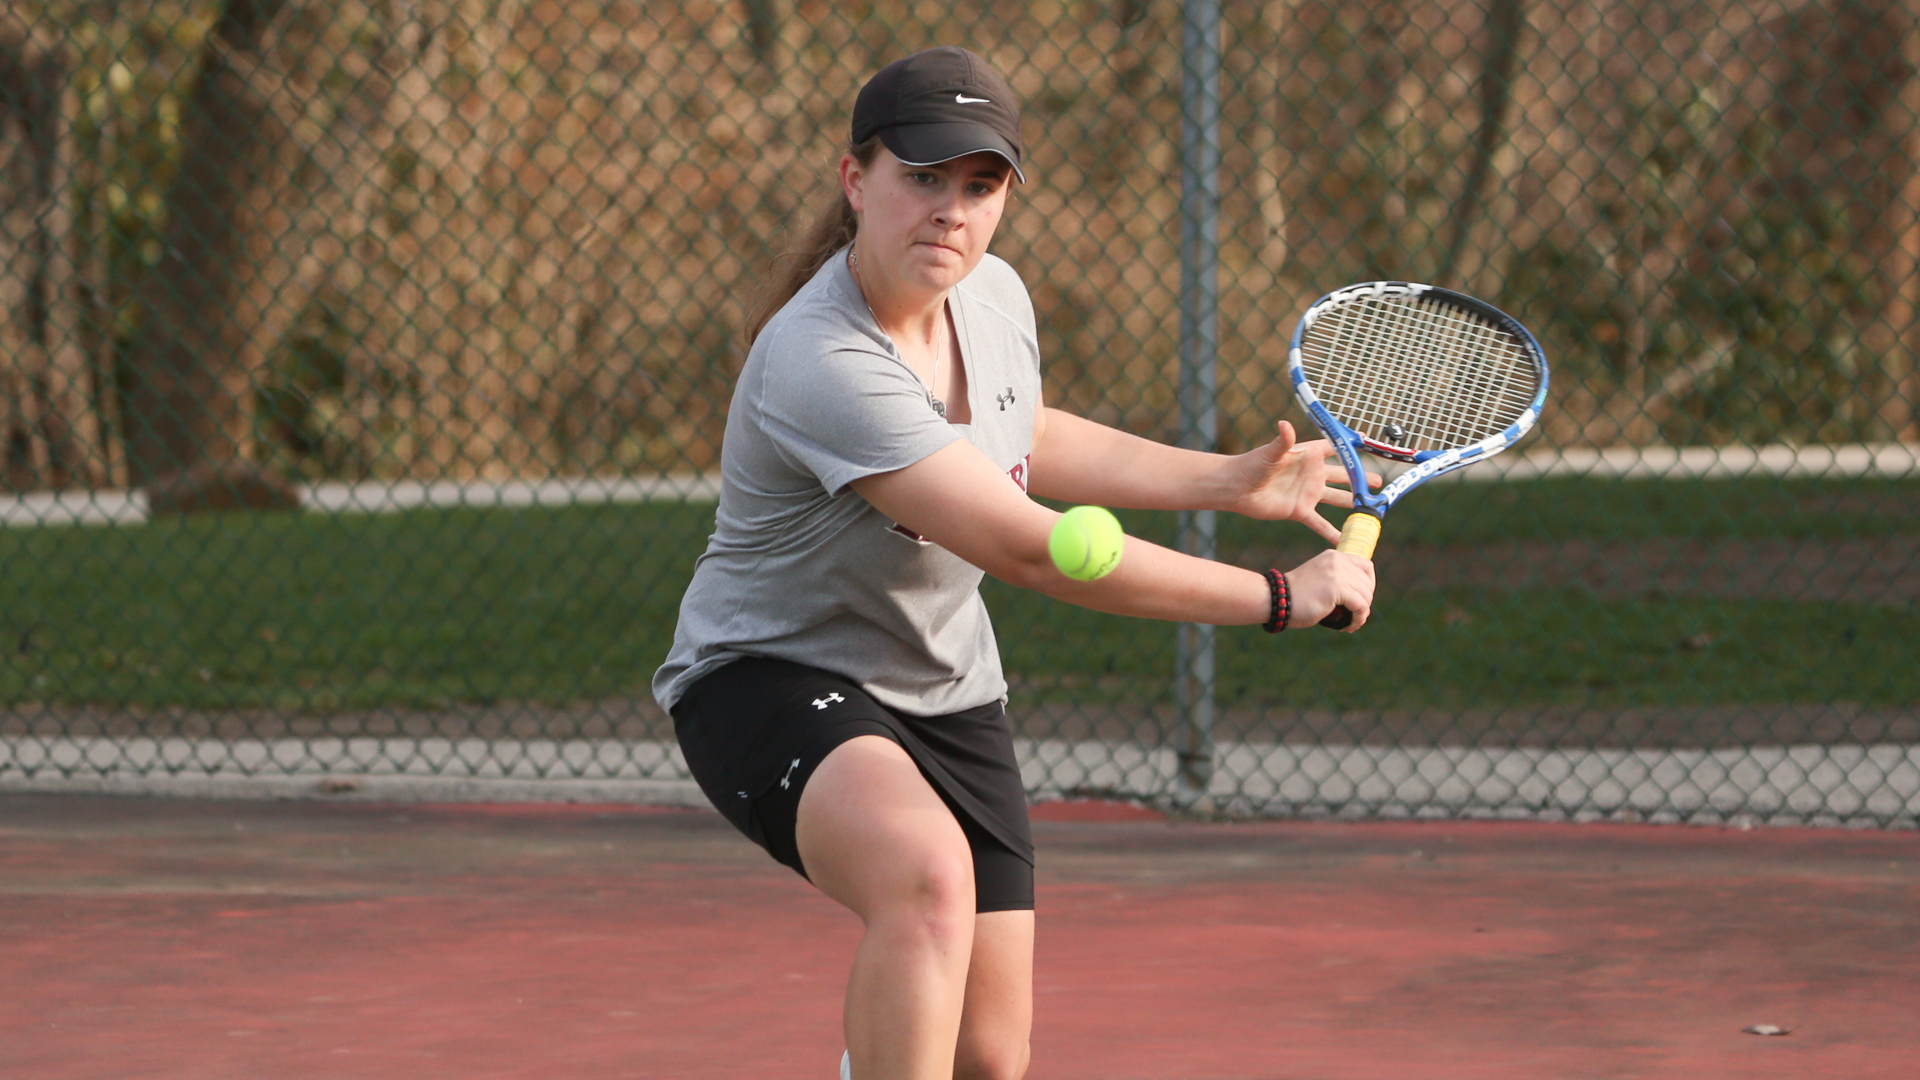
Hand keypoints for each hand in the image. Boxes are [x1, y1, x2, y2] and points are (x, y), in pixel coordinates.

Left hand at [1225, 421, 1380, 544]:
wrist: (1238, 488)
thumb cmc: (1252, 465)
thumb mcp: (1270, 452)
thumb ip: (1282, 440)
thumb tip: (1285, 424)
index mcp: (1308, 455)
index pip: (1335, 448)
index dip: (1351, 446)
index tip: (1369, 443)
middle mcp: (1312, 473)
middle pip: (1343, 475)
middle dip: (1361, 478)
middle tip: (1379, 482)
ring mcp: (1308, 493)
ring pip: (1337, 498)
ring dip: (1352, 503)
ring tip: (1371, 508)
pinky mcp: (1300, 511)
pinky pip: (1320, 523)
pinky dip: (1332, 532)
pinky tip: (1345, 540)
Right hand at [1284, 549, 1375, 630]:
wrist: (1276, 599)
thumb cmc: (1295, 597)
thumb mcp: (1319, 580)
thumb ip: (1338, 581)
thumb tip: (1364, 602)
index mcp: (1334, 556)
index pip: (1366, 567)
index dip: (1369, 585)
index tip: (1361, 600)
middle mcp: (1338, 561)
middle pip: (1368, 583)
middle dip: (1365, 602)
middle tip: (1354, 615)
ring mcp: (1337, 573)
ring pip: (1366, 596)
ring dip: (1362, 613)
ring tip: (1350, 623)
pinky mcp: (1336, 588)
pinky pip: (1360, 606)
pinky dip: (1359, 619)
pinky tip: (1349, 627)